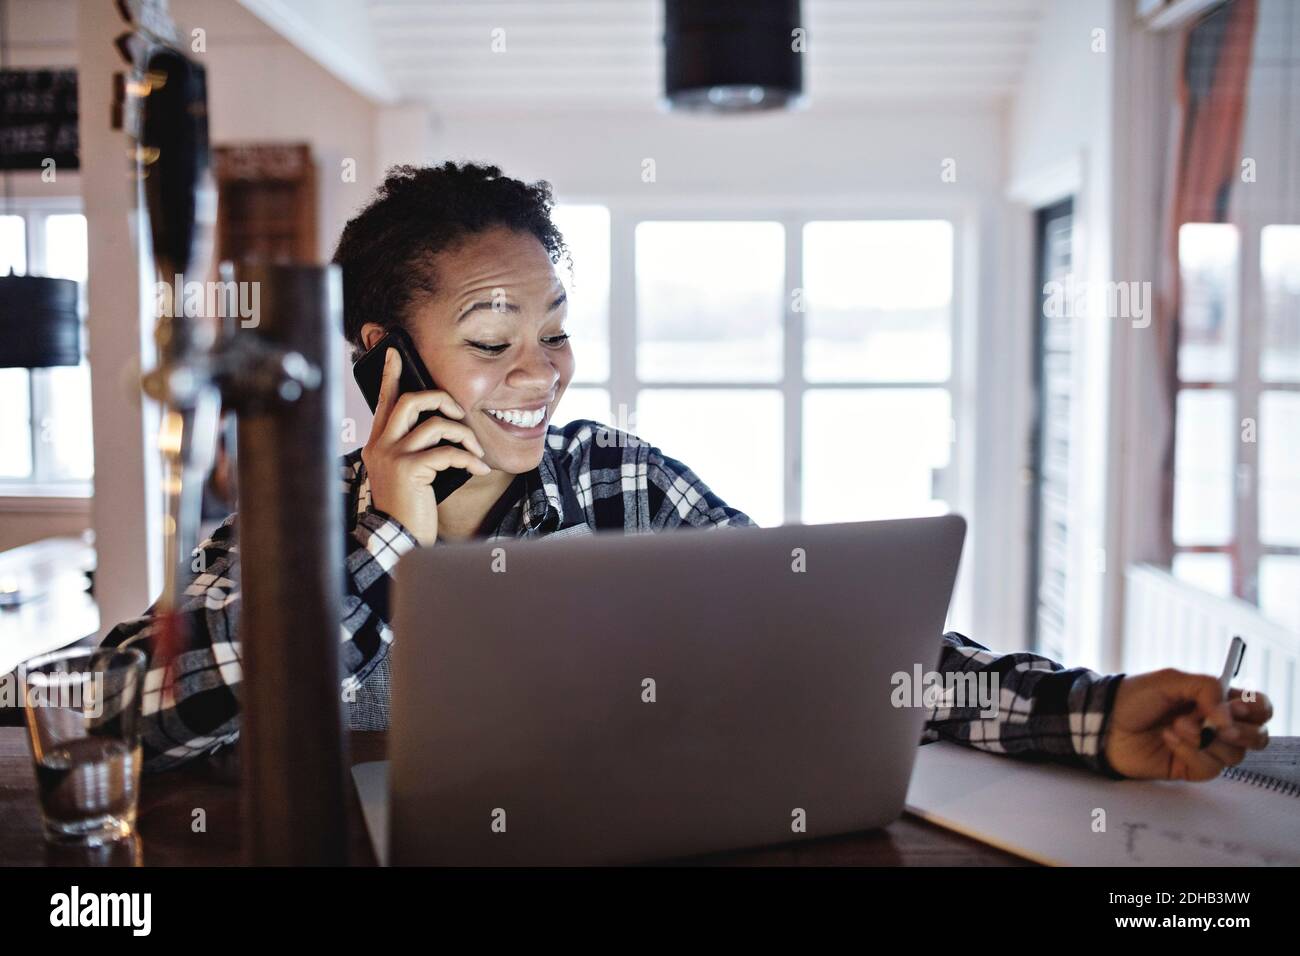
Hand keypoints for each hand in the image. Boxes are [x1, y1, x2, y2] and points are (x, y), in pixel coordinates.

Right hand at [360, 347, 489, 544]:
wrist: (398, 539)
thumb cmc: (408, 508)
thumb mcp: (406, 474)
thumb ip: (414, 449)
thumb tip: (441, 427)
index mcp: (378, 443)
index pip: (384, 401)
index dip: (391, 375)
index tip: (395, 353)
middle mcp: (380, 445)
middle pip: (410, 400)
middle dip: (443, 400)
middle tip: (461, 414)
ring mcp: (393, 456)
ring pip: (436, 424)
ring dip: (465, 435)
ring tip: (476, 452)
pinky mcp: (409, 470)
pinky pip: (448, 451)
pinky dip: (470, 459)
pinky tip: (478, 470)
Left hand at [1103, 668, 1271, 780]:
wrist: (1106, 721)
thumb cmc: (1135, 697)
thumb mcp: (1171, 680)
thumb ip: (1206, 688)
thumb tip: (1229, 717)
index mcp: (1216, 700)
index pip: (1257, 707)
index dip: (1256, 708)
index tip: (1236, 706)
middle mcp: (1216, 726)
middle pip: (1257, 736)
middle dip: (1243, 732)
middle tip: (1218, 725)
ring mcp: (1205, 748)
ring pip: (1234, 754)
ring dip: (1205, 738)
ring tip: (1175, 726)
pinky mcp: (1190, 768)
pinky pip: (1209, 768)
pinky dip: (1190, 752)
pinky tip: (1168, 739)